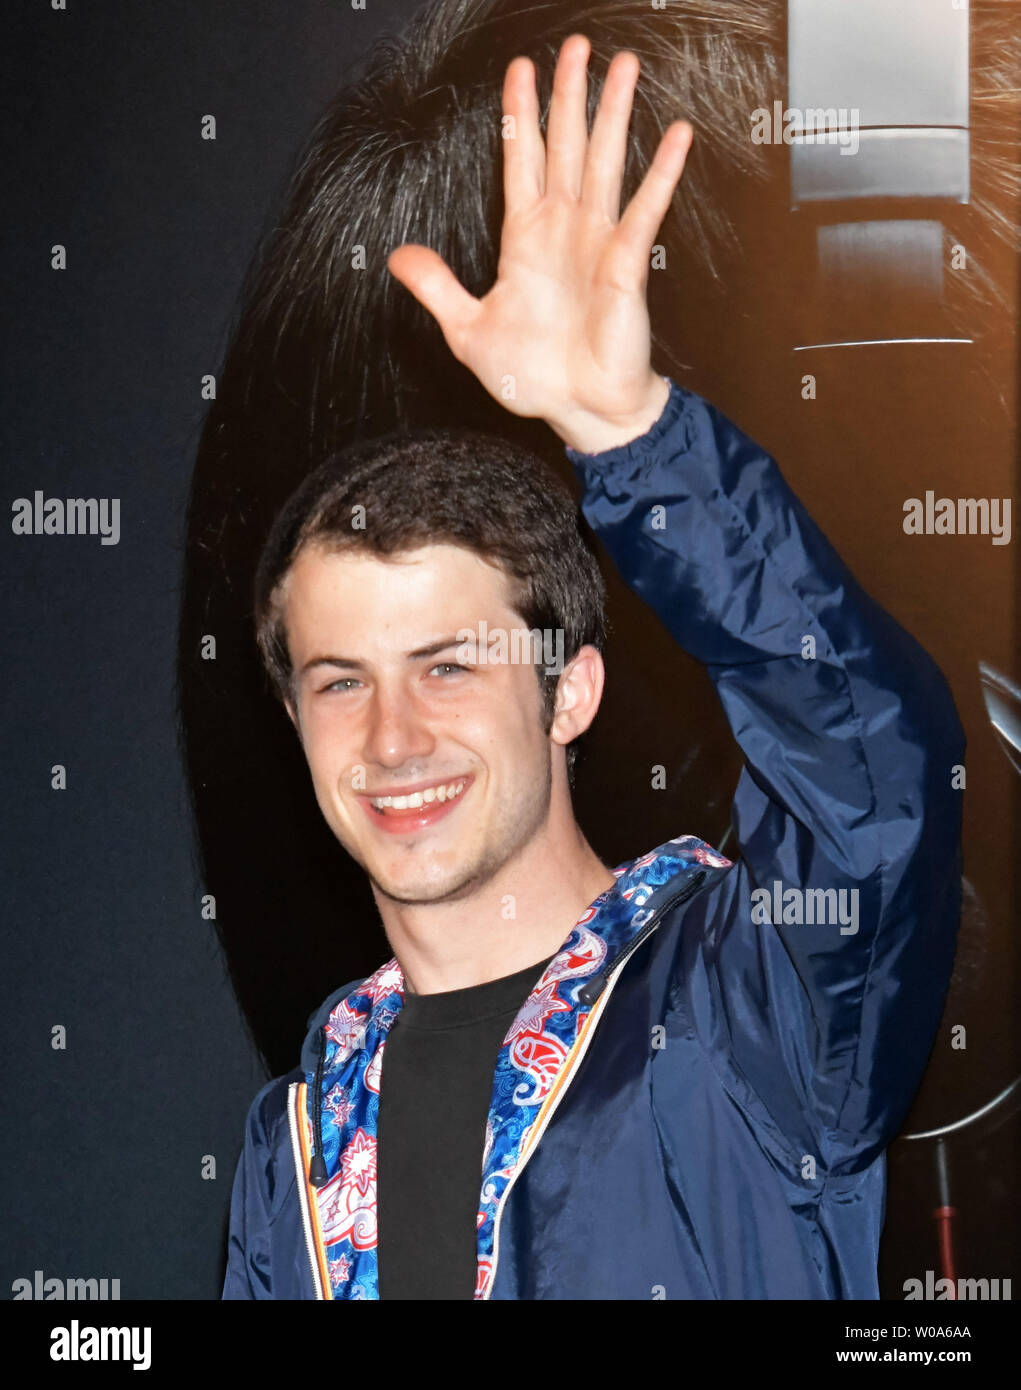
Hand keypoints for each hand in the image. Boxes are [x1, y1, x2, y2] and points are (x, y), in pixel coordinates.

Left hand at [386, 33, 692, 452]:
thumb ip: (436, 288)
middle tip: (576, 45)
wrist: (579, 410)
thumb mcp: (467, 330)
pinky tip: (675, 135)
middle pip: (565, 145)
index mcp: (525, 240)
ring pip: (603, 161)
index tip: (521, 68)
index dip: (520, 115)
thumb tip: (397, 256)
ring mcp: (597, 242)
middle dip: (568, 94)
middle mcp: (563, 230)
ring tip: (623, 66)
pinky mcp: (625, 264)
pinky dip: (660, 173)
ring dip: (612, 113)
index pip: (521, 161)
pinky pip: (645, 210)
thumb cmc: (535, 376)